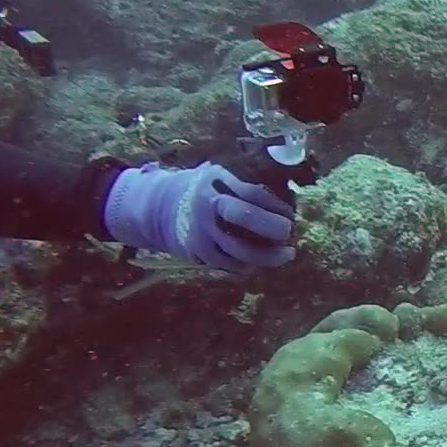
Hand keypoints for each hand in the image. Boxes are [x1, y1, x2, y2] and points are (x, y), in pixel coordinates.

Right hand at [103, 161, 295, 270]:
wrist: (155, 208)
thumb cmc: (199, 191)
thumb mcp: (216, 180)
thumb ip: (242, 190)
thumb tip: (283, 207)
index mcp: (214, 183)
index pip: (252, 194)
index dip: (276, 206)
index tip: (292, 215)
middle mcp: (206, 206)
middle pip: (244, 216)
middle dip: (271, 226)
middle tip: (289, 234)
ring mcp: (201, 231)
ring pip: (239, 249)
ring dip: (267, 255)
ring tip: (286, 254)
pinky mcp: (197, 252)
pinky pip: (228, 264)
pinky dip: (247, 265)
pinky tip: (259, 263)